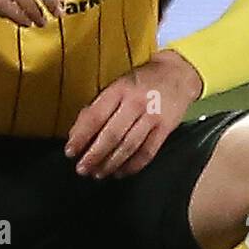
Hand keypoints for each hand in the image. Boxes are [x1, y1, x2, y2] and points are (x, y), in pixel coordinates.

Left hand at [64, 50, 203, 178]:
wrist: (178, 73)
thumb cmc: (141, 81)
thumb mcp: (117, 85)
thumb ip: (98, 106)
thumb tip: (77, 132)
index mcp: (119, 90)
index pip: (95, 117)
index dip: (81, 137)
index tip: (70, 152)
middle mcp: (135, 103)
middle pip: (111, 135)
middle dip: (94, 155)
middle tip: (82, 169)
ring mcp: (152, 117)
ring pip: (129, 147)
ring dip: (111, 164)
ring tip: (99, 174)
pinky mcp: (166, 128)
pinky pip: (147, 152)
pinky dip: (133, 166)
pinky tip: (121, 172)